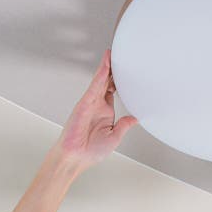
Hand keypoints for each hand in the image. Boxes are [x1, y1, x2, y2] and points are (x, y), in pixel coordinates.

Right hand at [51, 48, 138, 169]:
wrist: (76, 158)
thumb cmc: (90, 151)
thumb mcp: (115, 137)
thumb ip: (124, 125)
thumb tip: (135, 118)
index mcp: (105, 112)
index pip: (112, 91)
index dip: (119, 80)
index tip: (126, 71)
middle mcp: (97, 105)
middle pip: (106, 82)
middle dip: (112, 68)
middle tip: (120, 55)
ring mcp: (90, 103)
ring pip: (100, 80)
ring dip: (106, 67)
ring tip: (112, 54)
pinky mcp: (84, 104)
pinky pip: (94, 86)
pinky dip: (100, 75)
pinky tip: (106, 66)